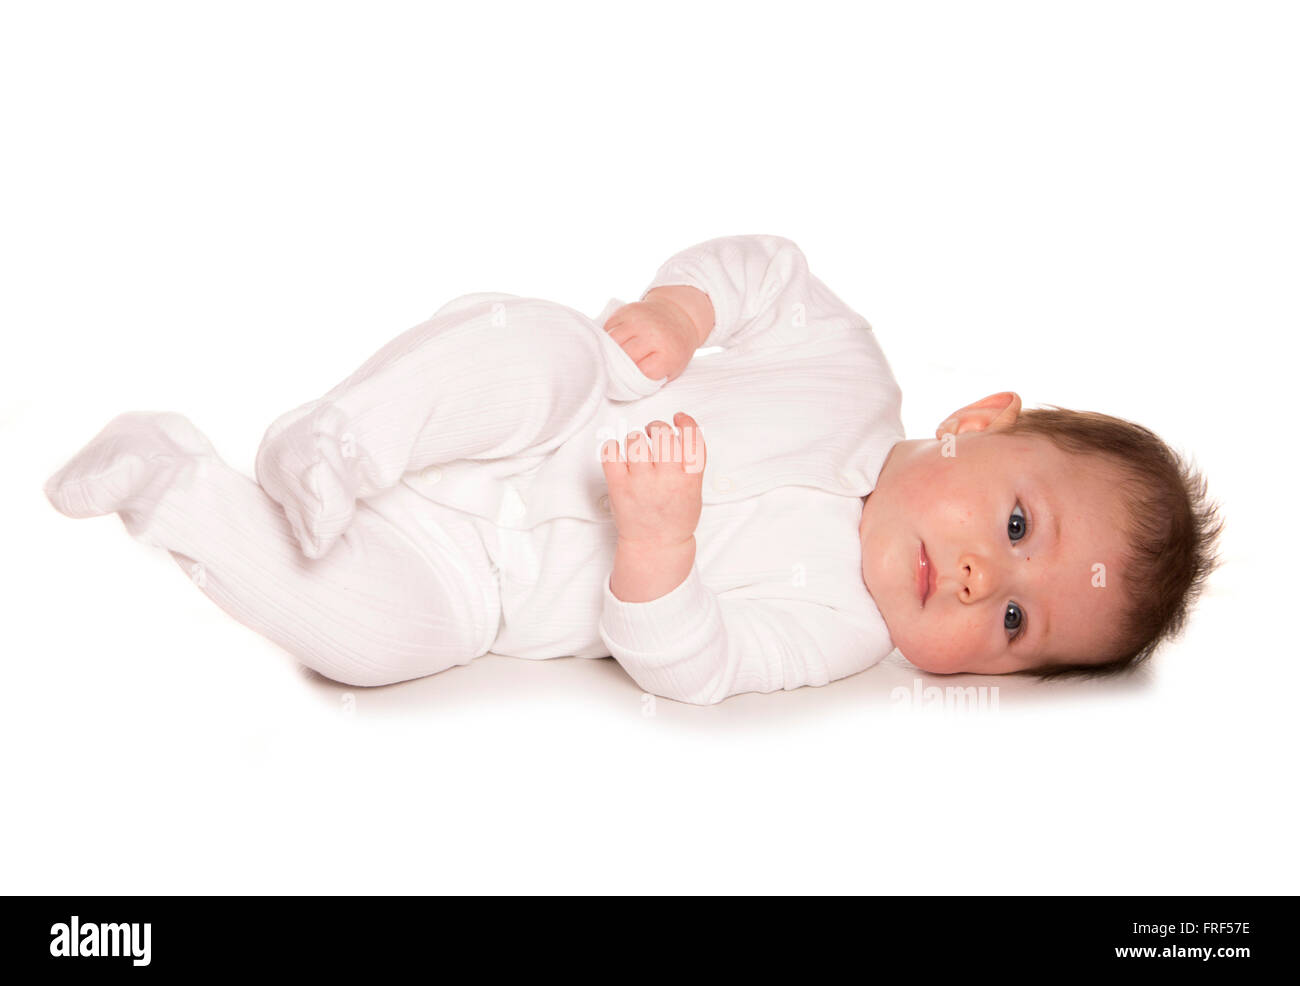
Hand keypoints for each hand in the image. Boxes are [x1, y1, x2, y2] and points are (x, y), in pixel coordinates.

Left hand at [600, 412, 706, 549]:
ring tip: (637, 453)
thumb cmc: (674, 518)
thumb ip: (689, 464)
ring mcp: (641, 482)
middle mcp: (667, 478)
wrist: (655, 547)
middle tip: (654, 435)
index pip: (693, 438)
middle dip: (657, 428)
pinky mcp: (619, 487)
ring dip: (636, 441)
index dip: (686, 422)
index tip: (679, 419)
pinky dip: (612, 448)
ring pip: (635, 440)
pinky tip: (618, 456)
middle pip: (662, 433)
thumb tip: (678, 431)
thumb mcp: (694, 491)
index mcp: (690, 479)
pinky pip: (610, 452)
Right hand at [602, 297, 700, 383]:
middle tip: (614, 374)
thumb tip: (624, 388)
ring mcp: (639, 320)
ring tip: (612, 359)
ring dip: (609, 352)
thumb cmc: (673, 348)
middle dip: (618, 367)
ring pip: (612, 341)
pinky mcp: (627, 311)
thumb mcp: (672, 369)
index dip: (630, 380)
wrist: (678, 316)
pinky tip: (613, 343)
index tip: (624, 383)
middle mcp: (653, 334)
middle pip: (624, 357)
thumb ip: (652, 380)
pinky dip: (607, 338)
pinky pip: (608, 327)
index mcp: (668, 353)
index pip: (640, 372)